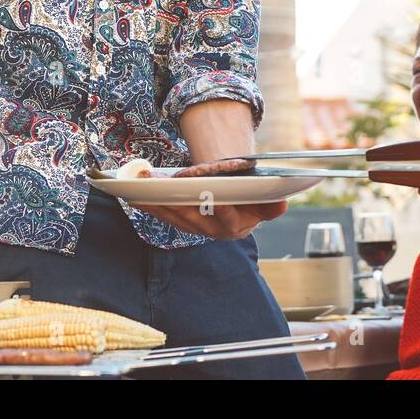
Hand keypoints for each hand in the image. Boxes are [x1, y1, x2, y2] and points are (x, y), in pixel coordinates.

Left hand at [132, 200, 287, 239]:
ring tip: (141, 188)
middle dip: (175, 201)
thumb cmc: (253, 194)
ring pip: (175, 217)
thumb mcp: (267, 199)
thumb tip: (283, 203)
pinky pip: (166, 215)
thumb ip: (273, 204)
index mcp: (237, 225)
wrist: (242, 200)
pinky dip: (152, 205)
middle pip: (192, 217)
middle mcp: (216, 231)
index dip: (217, 206)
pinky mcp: (185, 224)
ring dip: (157, 203)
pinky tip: (136, 196)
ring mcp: (199, 229)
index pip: (225, 217)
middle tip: (161, 187)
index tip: (208, 196)